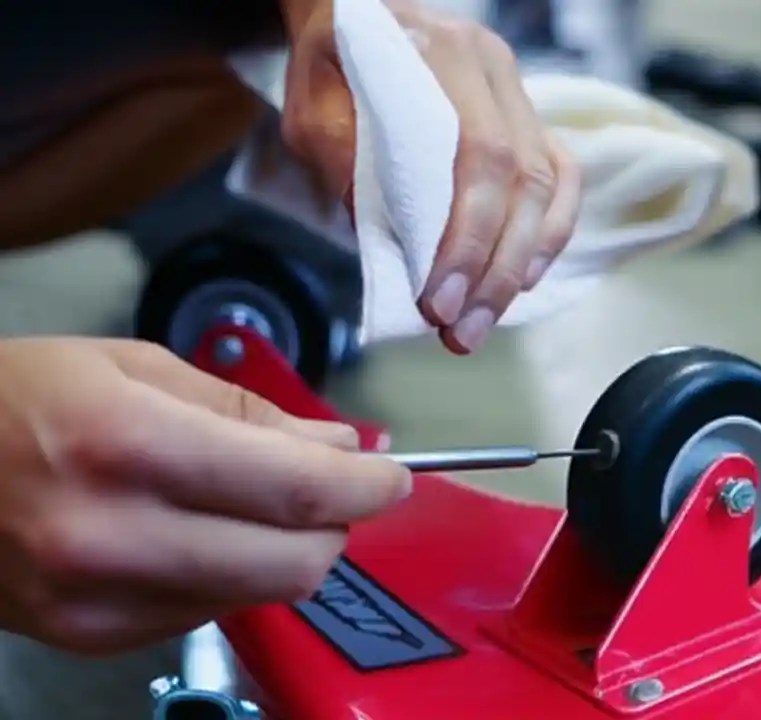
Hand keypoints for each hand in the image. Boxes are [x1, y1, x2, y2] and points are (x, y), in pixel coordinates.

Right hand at [0, 338, 409, 654]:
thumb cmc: (20, 397)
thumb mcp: (137, 367)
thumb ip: (251, 413)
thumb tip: (340, 449)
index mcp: (131, 446)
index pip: (296, 490)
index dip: (367, 487)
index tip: (393, 476)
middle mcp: (116, 536)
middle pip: (296, 564)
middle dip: (336, 526)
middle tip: (332, 490)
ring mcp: (102, 600)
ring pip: (263, 595)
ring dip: (287, 552)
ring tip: (257, 504)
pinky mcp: (93, 637)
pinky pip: (210, 611)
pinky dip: (232, 575)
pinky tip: (199, 534)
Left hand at [280, 0, 581, 353]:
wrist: (357, 14)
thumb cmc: (331, 65)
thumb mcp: (314, 112)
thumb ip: (348, 170)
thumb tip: (396, 253)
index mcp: (444, 55)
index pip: (477, 155)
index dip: (465, 238)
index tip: (438, 303)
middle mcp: (495, 68)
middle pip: (523, 179)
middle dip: (495, 269)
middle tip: (463, 332)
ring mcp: (520, 92)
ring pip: (550, 184)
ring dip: (521, 263)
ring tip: (486, 321)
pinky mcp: (531, 118)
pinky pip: (563, 178)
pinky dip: (550, 233)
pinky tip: (525, 278)